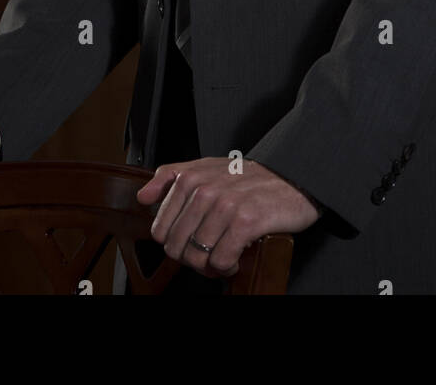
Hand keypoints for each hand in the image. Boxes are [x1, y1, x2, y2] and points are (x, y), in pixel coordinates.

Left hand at [135, 157, 320, 276]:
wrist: (292, 178)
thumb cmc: (248, 177)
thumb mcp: (207, 167)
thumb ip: (171, 177)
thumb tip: (143, 198)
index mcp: (191, 178)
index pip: (160, 229)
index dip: (174, 243)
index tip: (191, 241)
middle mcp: (205, 190)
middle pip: (176, 247)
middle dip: (190, 258)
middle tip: (208, 253)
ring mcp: (225, 205)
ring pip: (197, 257)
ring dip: (209, 266)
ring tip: (222, 257)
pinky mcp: (246, 222)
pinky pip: (221, 261)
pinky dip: (226, 268)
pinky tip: (235, 259)